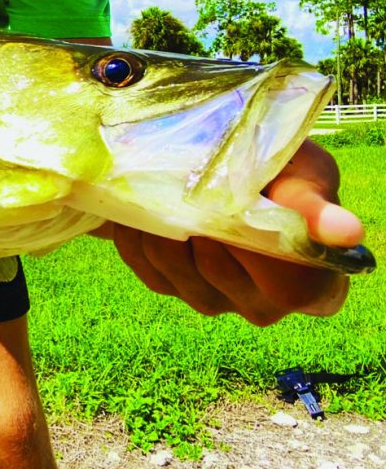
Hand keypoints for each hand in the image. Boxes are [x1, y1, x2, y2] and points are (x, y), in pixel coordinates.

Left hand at [112, 140, 363, 325]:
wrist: (239, 176)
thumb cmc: (284, 175)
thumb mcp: (304, 175)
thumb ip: (313, 203)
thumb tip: (346, 232)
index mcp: (308, 286)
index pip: (281, 278)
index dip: (251, 236)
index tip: (233, 195)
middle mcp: (260, 307)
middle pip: (213, 265)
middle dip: (196, 217)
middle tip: (189, 175)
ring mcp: (209, 301)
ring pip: (170, 262)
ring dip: (160, 219)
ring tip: (162, 182)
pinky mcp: (168, 289)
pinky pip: (140, 260)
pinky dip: (136, 227)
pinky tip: (143, 202)